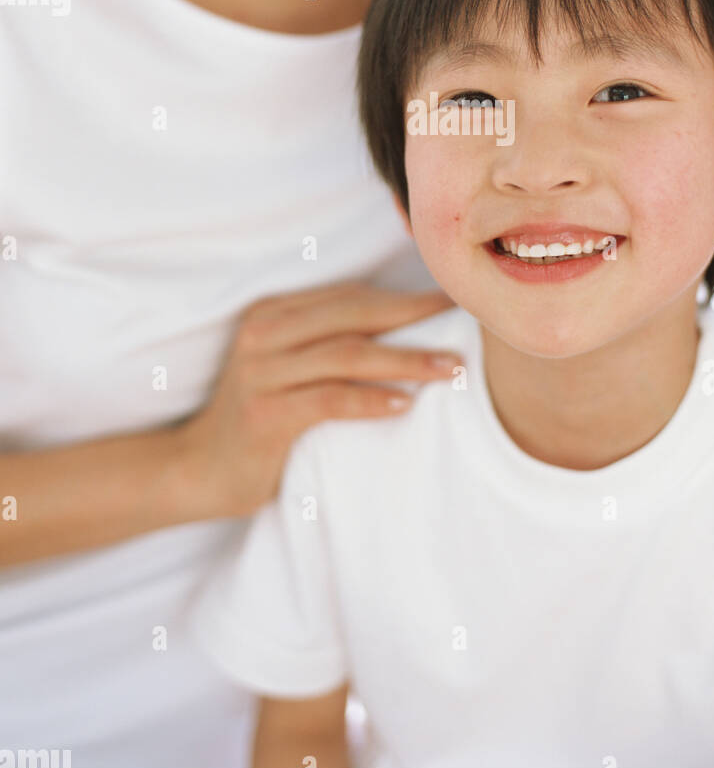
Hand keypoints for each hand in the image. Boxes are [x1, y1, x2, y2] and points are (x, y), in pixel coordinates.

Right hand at [180, 283, 462, 516]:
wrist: (196, 470)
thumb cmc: (258, 419)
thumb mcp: (287, 369)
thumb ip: (327, 345)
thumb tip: (406, 331)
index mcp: (272, 313)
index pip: (350, 297)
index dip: (404, 298)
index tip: (452, 302)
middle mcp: (263, 333)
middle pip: (354, 316)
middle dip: (414, 318)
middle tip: (464, 323)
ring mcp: (260, 372)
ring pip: (347, 355)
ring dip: (406, 360)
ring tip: (450, 369)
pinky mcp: (264, 413)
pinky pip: (329, 400)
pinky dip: (370, 400)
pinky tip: (405, 405)